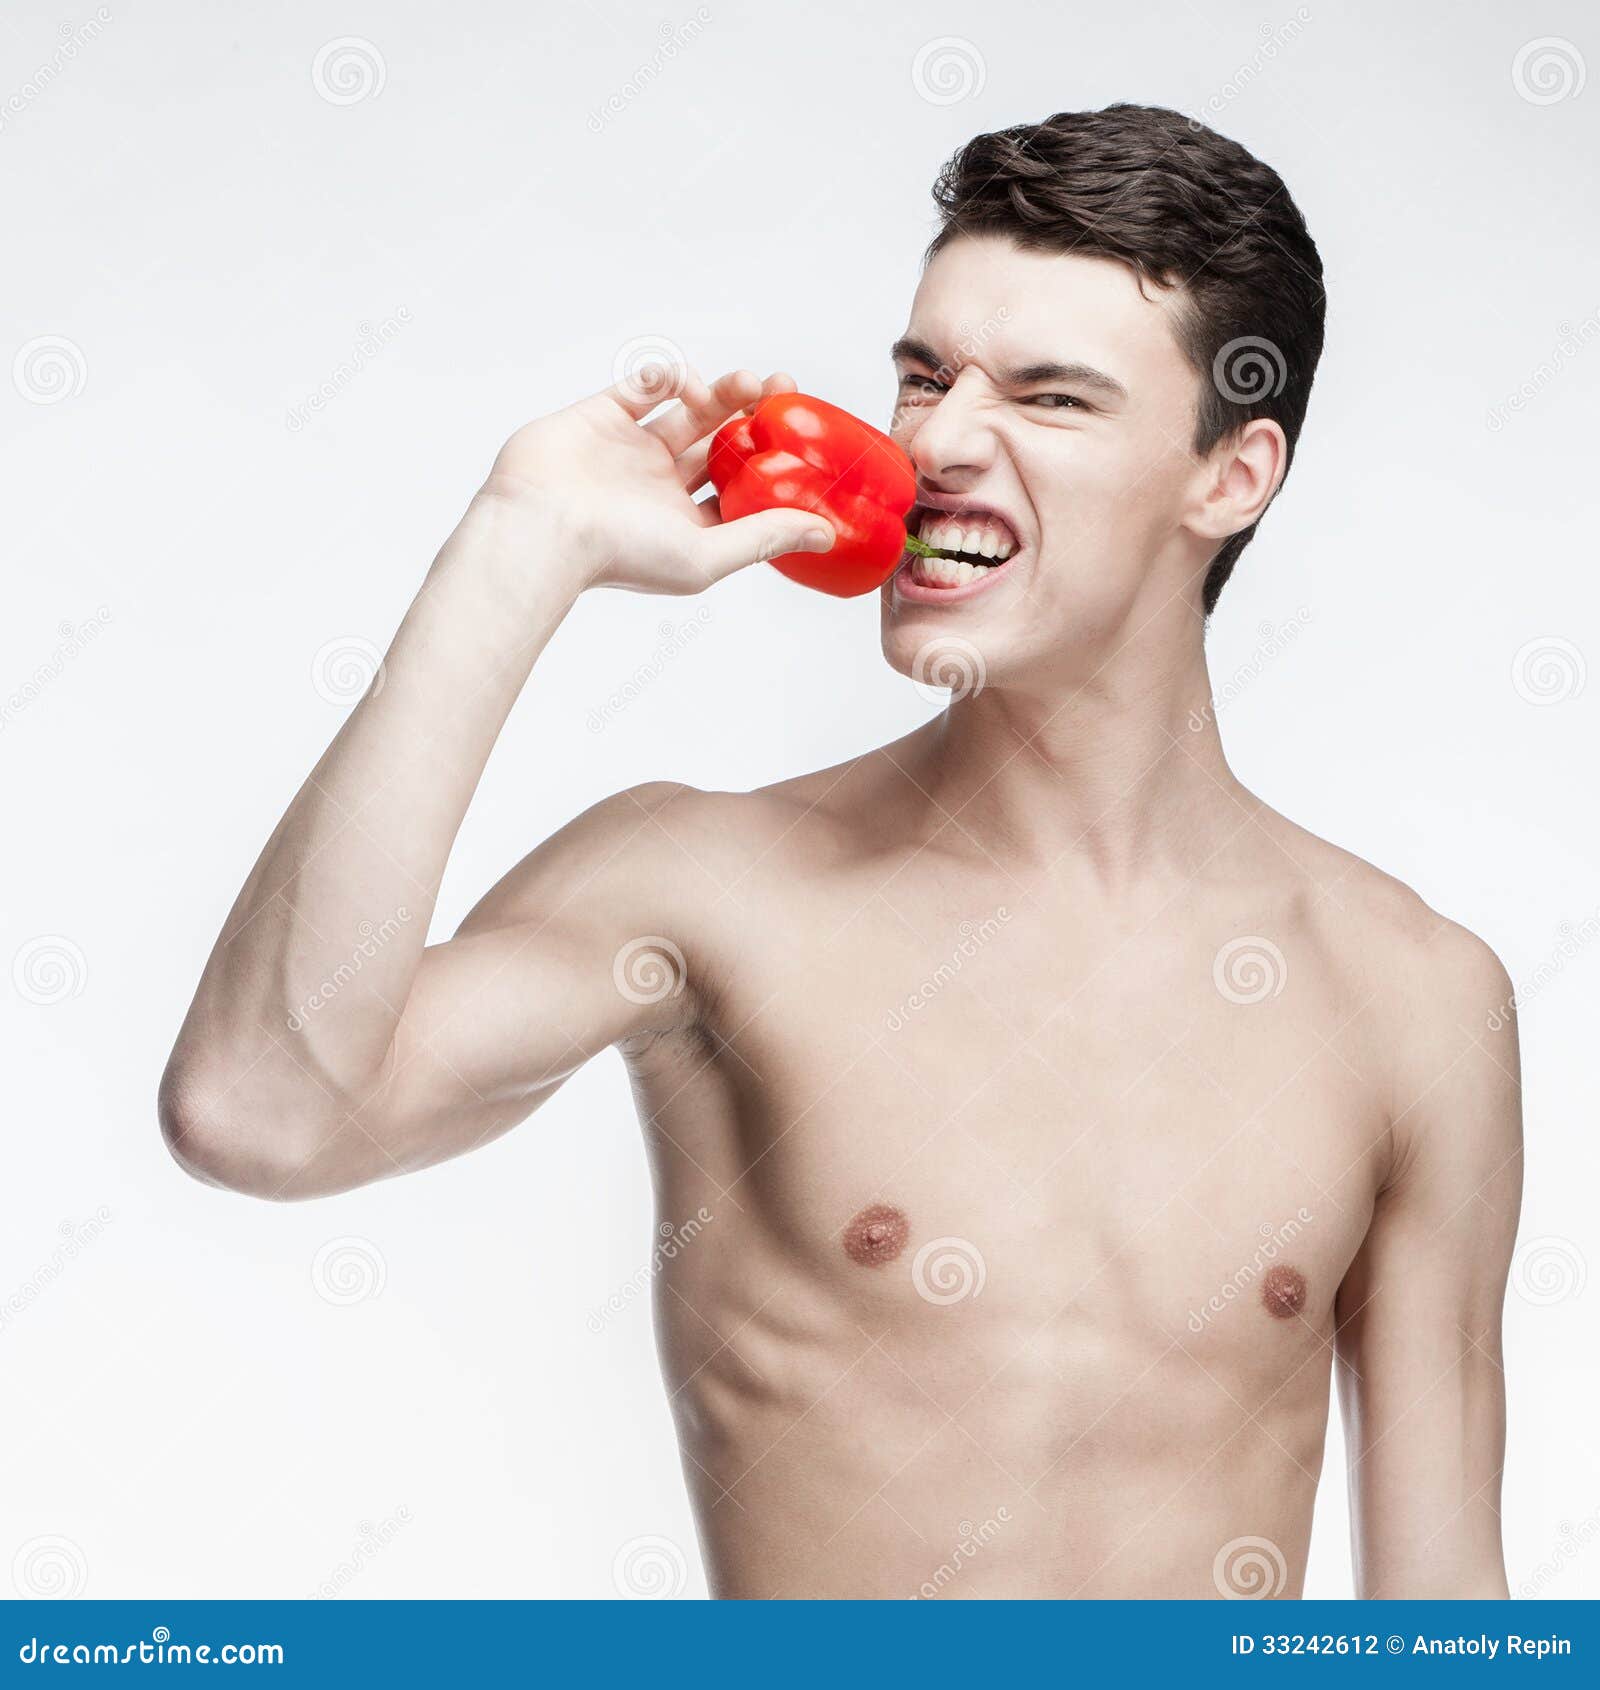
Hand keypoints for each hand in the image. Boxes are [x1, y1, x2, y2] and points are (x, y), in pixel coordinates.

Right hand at [481, 366, 835, 595]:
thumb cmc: (619, 555)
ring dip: (718, 392)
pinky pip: (641, 386)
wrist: (542, 527)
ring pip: (686, 411)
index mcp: (685, 523)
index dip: (772, 464)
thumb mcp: (708, 555)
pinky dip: (667, 375)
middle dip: (752, 414)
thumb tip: (827, 533)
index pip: (739, 489)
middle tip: (780, 388)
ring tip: (742, 383)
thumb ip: (764, 537)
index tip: (802, 437)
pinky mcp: (600, 417)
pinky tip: (683, 381)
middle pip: (719, 442)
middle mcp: (659, 487)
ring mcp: (629, 450)